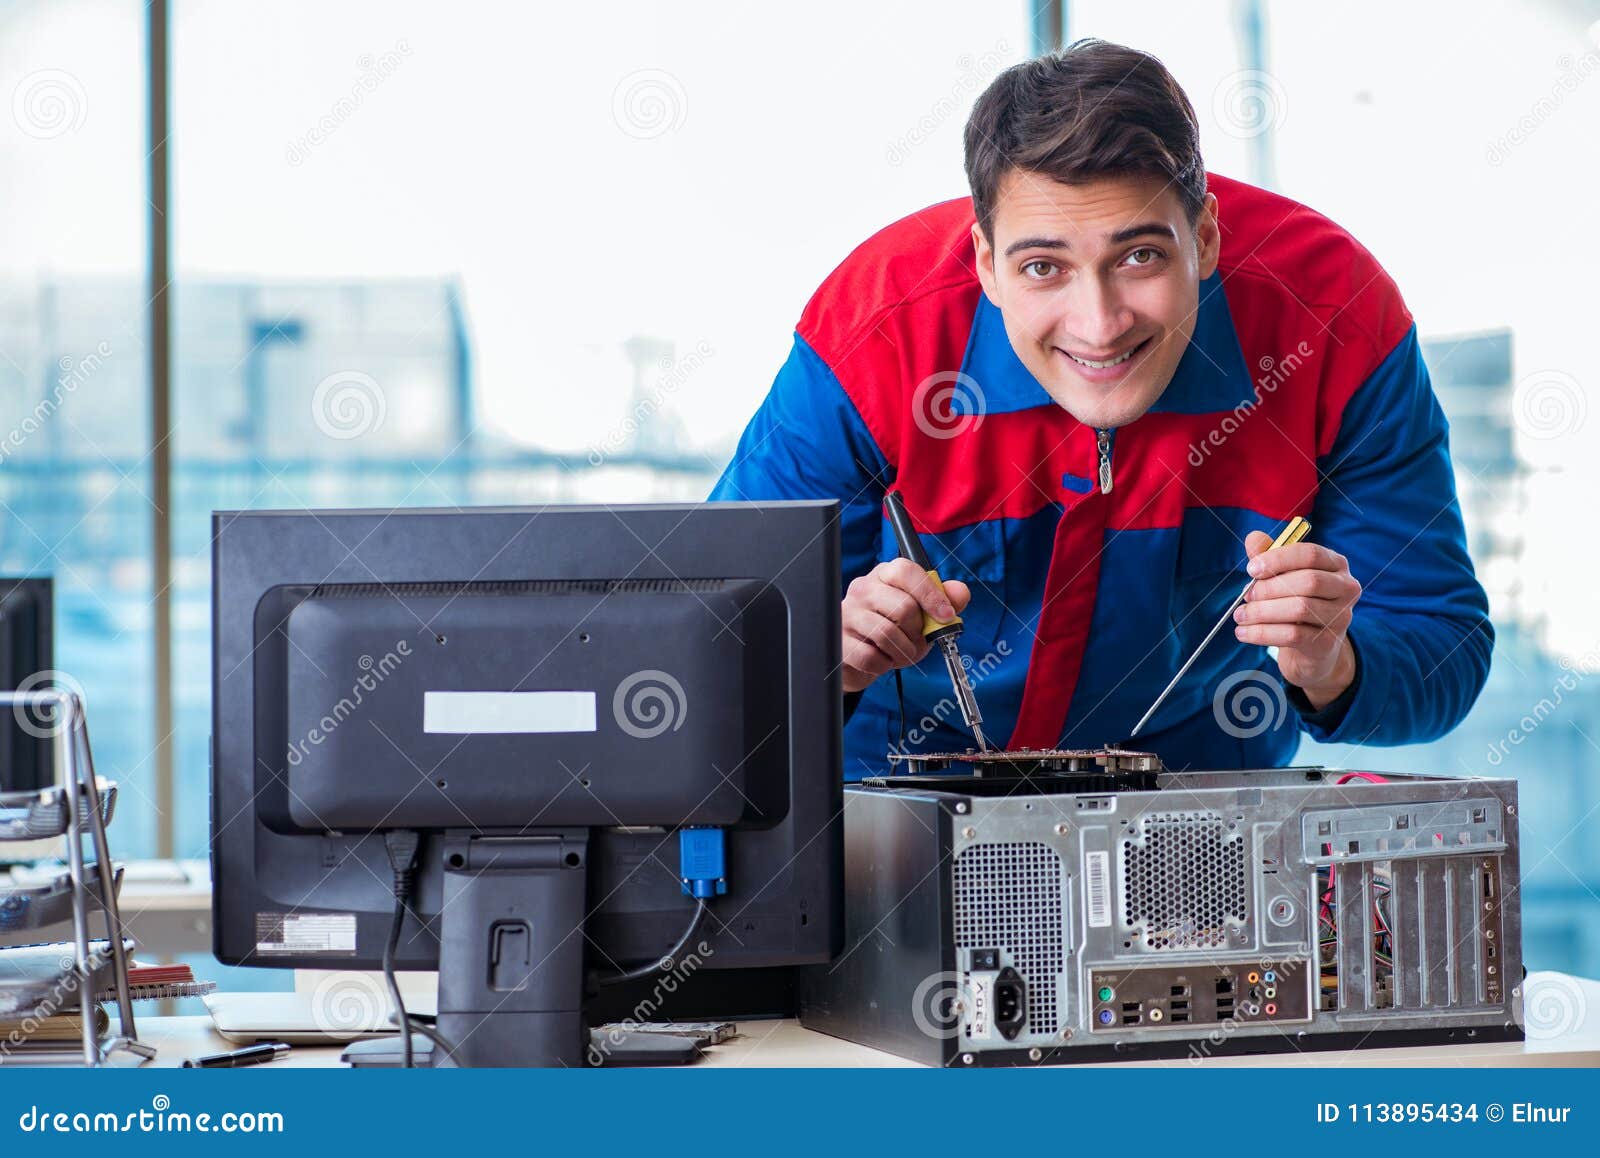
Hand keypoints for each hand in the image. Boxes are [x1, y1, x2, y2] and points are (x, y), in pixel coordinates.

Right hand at [841, 559, 971, 693]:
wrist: (861, 657)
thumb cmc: (895, 631)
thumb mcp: (924, 615)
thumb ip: (946, 601)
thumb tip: (960, 591)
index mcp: (885, 575)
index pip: (906, 571)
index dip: (930, 594)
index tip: (946, 616)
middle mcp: (863, 589)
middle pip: (903, 607)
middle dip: (918, 632)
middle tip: (916, 640)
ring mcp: (847, 613)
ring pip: (886, 633)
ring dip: (904, 652)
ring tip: (902, 653)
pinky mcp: (839, 640)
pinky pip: (870, 656)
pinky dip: (884, 665)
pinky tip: (883, 660)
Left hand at [1234, 531, 1361, 709]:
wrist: (1311, 647)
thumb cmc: (1295, 602)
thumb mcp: (1283, 576)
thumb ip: (1269, 556)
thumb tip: (1253, 537)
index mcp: (1335, 564)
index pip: (1311, 554)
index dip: (1278, 559)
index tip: (1251, 569)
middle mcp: (1346, 588)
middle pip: (1308, 581)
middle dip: (1270, 588)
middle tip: (1246, 596)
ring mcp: (1341, 616)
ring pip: (1300, 608)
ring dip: (1263, 612)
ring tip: (1240, 615)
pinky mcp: (1328, 642)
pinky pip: (1293, 635)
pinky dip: (1263, 633)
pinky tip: (1243, 633)